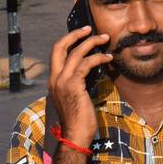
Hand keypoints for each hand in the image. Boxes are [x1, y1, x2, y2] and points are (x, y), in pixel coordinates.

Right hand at [47, 26, 112, 145]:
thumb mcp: (75, 96)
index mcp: (54, 80)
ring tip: (106, 40)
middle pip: (59, 47)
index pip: (57, 53)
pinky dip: (98, 58)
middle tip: (89, 28)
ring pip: (76, 53)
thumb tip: (90, 67)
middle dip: (74, 34)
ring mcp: (62, 82)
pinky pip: (86, 64)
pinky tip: (108, 59)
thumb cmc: (79, 119)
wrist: (75, 135)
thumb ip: (78, 82)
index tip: (83, 34)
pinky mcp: (73, 85)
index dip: (69, 40)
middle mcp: (54, 78)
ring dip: (92, 43)